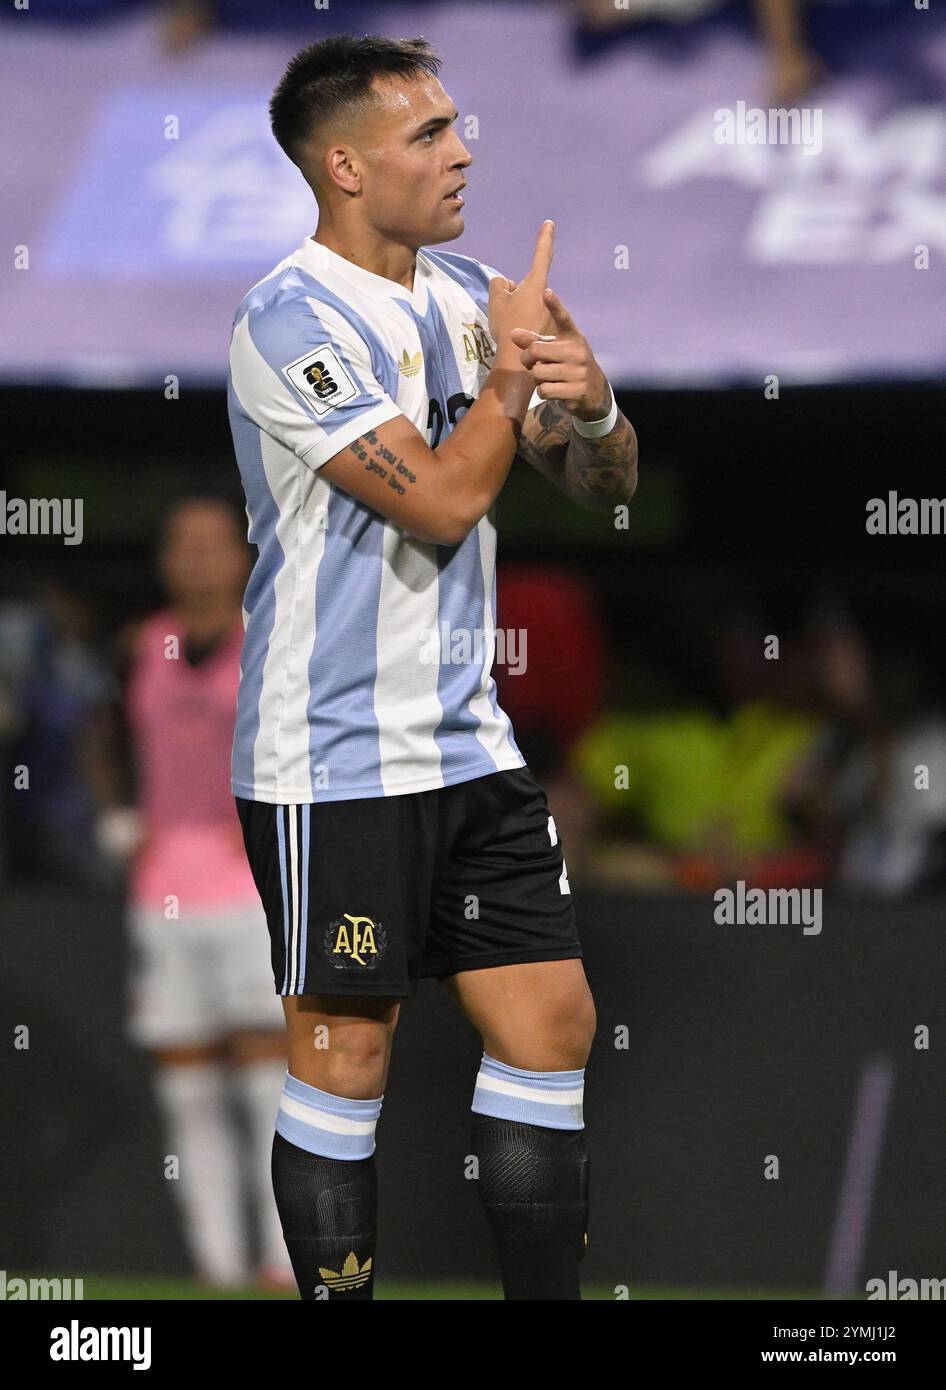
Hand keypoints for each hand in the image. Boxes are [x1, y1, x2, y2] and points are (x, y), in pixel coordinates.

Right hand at [487, 221, 555, 362]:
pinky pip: (530, 320)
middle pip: (529, 285)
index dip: (544, 238)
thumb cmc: (508, 324)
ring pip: (527, 304)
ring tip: (510, 326)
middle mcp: (546, 297)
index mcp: (536, 284)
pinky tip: (516, 336)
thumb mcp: (496, 299)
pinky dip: (522, 325)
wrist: (518, 358)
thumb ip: (499, 284)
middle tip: (507, 309)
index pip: (541, 255)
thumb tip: (507, 284)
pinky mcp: (548, 329)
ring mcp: (548, 314)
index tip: (550, 224)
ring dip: (518, 311)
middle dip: (516, 293)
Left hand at [509, 288, 610, 419]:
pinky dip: (543, 392)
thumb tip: (513, 333)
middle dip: (528, 360)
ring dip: (537, 379)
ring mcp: (578, 371)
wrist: (594, 391)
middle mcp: (577, 351)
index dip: (554, 305)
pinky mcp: (576, 390)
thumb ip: (534, 342)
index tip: (546, 292)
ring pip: (538, 373)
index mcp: (572, 337)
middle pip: (535, 350)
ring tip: (547, 378)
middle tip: (533, 364)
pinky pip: (544, 390)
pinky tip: (554, 390)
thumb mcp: (555, 350)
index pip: (563, 318)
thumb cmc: (568, 365)